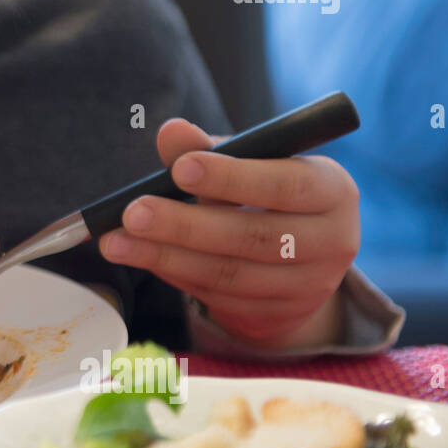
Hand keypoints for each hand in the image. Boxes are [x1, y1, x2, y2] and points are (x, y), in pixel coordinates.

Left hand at [96, 118, 360, 348]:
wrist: (299, 262)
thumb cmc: (267, 196)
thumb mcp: (250, 165)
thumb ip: (210, 148)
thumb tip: (171, 131)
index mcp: (333, 191)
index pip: (286, 185)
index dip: (233, 178)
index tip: (179, 168)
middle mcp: (333, 241)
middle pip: (252, 236)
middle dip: (185, 224)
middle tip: (132, 212)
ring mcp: (308, 287)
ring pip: (228, 272)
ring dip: (164, 256)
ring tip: (115, 240)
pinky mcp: (276, 316)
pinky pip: (216, 295)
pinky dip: (173, 274)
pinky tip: (139, 257)